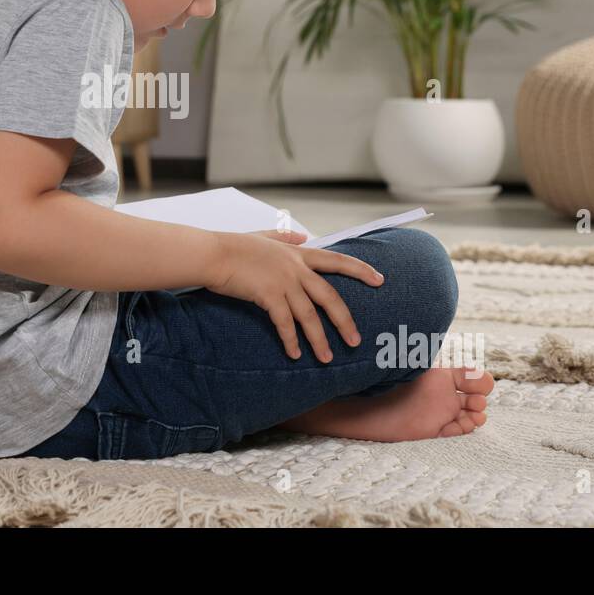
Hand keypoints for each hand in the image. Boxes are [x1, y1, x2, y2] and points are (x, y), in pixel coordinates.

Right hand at [205, 229, 384, 362]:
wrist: (213, 254)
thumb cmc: (234, 246)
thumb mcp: (264, 236)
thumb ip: (285, 237)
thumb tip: (303, 236)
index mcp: (298, 254)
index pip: (336, 260)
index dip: (360, 270)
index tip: (380, 279)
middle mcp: (295, 268)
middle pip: (329, 296)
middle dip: (344, 320)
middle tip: (356, 340)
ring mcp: (283, 282)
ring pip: (310, 315)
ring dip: (319, 339)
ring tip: (327, 358)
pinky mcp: (268, 295)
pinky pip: (285, 323)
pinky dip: (291, 340)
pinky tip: (294, 354)